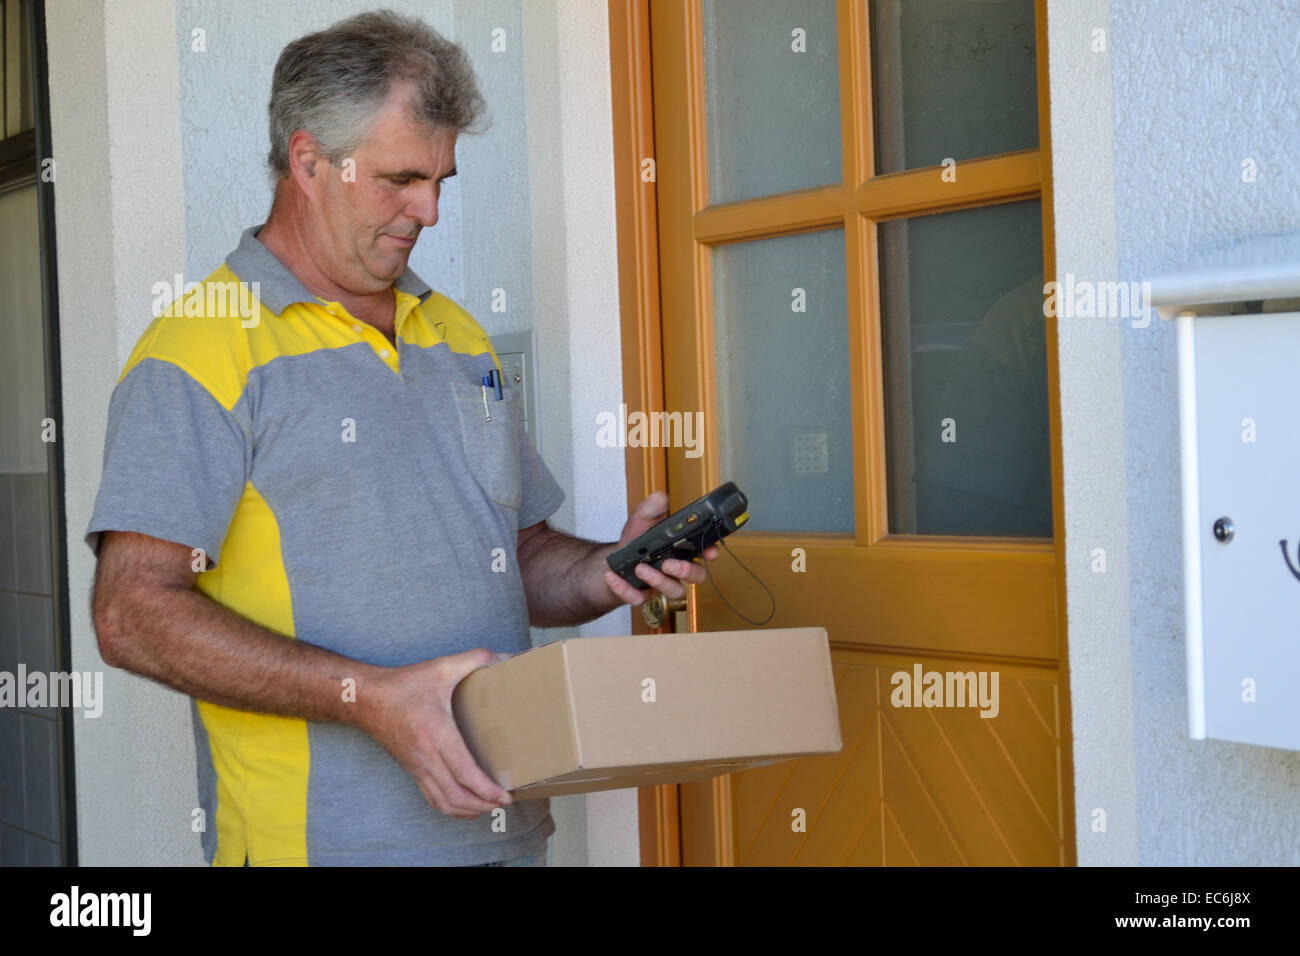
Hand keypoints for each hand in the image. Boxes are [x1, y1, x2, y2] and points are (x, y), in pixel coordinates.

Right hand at [360, 647, 511, 819]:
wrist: (365, 699)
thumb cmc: (404, 685)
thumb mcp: (441, 667)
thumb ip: (475, 659)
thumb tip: (504, 657)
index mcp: (436, 734)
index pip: (464, 772)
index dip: (486, 789)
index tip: (505, 796)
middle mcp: (426, 756)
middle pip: (456, 795)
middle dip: (483, 805)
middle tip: (505, 804)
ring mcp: (417, 766)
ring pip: (443, 802)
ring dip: (467, 810)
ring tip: (489, 808)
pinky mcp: (412, 770)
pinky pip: (432, 798)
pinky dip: (450, 808)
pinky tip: (465, 808)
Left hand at [601, 489, 718, 606]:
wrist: (611, 563)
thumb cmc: (633, 544)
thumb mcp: (640, 522)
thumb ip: (649, 510)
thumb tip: (659, 498)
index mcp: (680, 551)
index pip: (703, 553)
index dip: (710, 552)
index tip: (709, 551)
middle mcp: (674, 570)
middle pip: (695, 576)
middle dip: (686, 571)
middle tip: (669, 564)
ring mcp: (660, 585)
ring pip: (672, 591)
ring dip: (657, 580)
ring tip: (640, 568)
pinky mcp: (641, 596)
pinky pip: (638, 598)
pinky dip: (624, 588)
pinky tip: (613, 577)